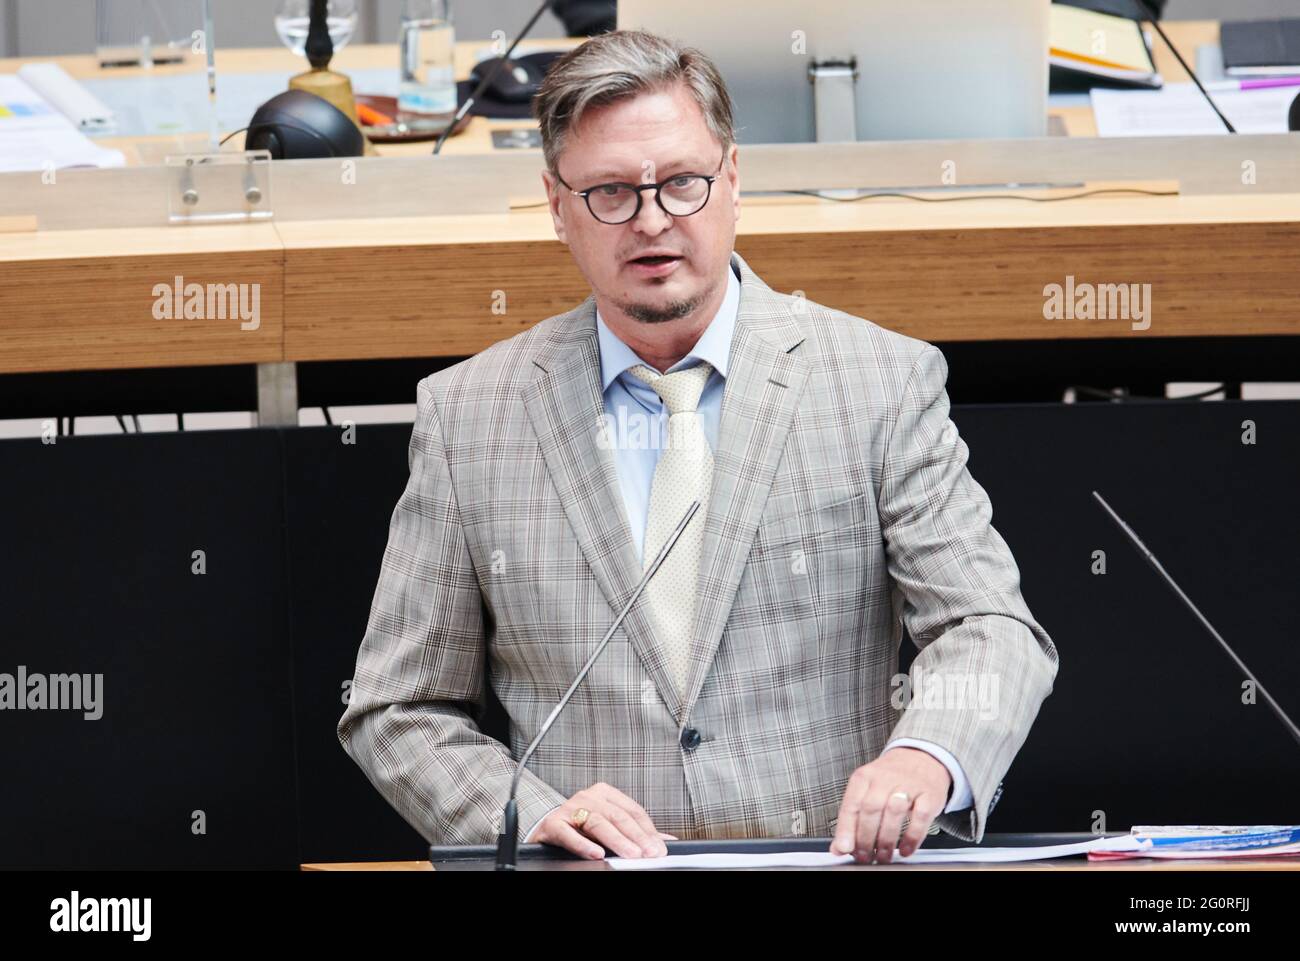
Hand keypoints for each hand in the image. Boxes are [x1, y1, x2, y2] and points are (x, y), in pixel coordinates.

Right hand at [527, 782, 676, 859]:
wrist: (546, 831)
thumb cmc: (581, 828)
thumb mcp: (609, 826)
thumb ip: (635, 831)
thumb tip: (665, 840)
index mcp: (604, 793)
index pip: (632, 810)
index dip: (647, 830)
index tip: (659, 847)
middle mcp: (588, 797)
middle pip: (617, 816)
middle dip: (636, 837)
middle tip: (649, 853)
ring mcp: (569, 808)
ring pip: (597, 823)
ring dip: (616, 841)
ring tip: (630, 855)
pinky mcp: (552, 824)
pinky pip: (568, 834)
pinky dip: (583, 845)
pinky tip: (597, 854)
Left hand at [830, 747, 950, 863]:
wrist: (921, 758)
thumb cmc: (890, 779)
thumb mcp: (866, 791)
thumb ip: (851, 818)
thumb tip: (839, 847)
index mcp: (864, 777)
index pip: (851, 804)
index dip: (846, 829)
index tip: (844, 848)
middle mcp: (885, 778)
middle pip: (871, 808)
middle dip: (866, 838)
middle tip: (865, 857)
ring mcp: (908, 784)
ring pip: (894, 812)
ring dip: (887, 839)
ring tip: (883, 856)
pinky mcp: (929, 794)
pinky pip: (920, 817)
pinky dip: (912, 837)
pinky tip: (905, 850)